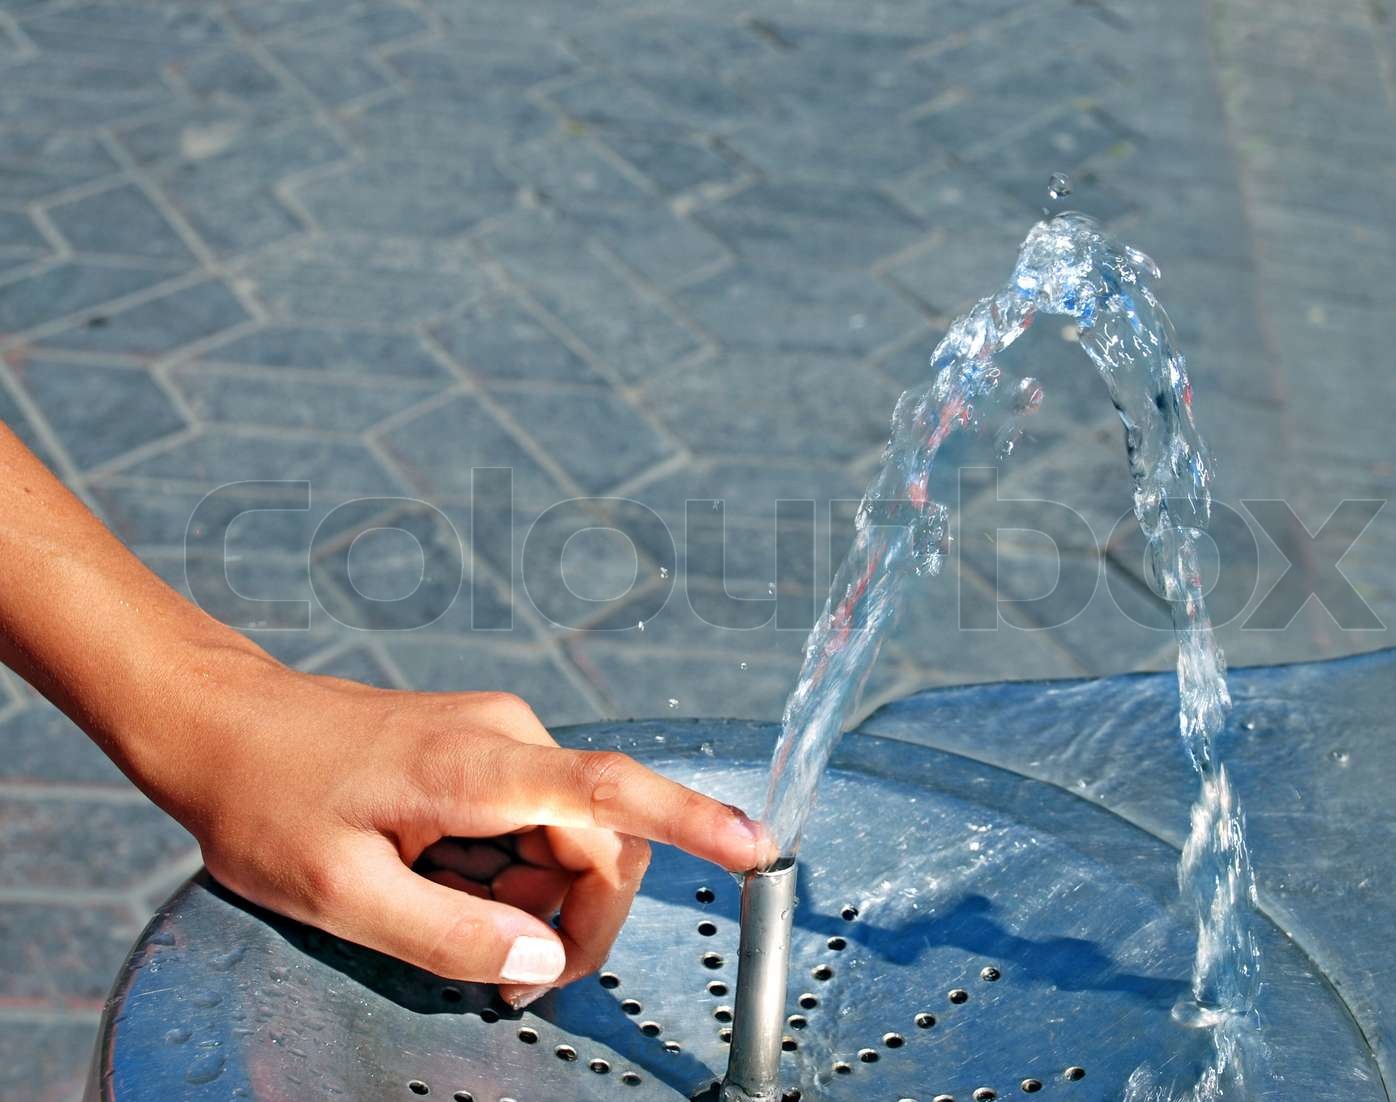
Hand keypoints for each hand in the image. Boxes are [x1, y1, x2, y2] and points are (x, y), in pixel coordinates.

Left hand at [138, 649, 771, 1006]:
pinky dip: (509, 868)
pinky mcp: (485, 749)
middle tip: (510, 980)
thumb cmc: (268, 801)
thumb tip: (542, 962)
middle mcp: (507, 739)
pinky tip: (441, 877)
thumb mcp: (342, 896)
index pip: (611, 791)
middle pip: (598, 841)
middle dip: (574, 919)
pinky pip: (534, 819)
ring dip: (533, 896)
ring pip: (567, 836)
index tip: (756, 848)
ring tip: (441, 910)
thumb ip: (451, 936)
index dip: (692, 820)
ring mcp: (498, 739)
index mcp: (480, 768)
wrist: (222, 726)